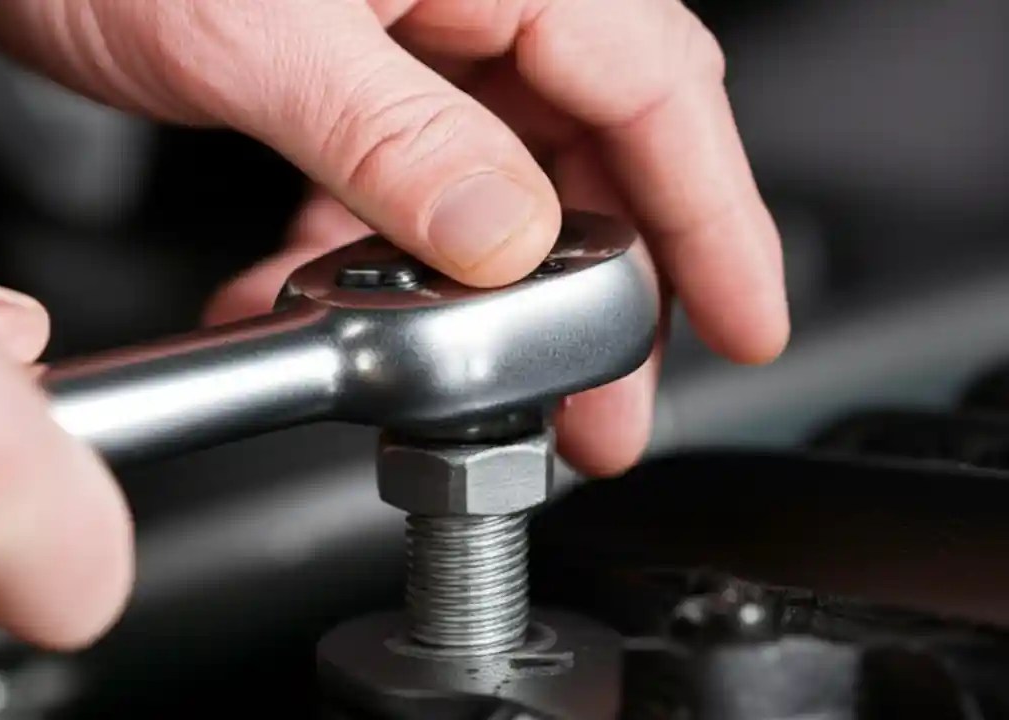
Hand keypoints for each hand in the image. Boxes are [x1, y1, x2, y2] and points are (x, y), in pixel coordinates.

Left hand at [0, 0, 788, 475]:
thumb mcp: (260, 36)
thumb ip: (397, 140)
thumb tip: (509, 235)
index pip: (654, 89)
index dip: (716, 216)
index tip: (749, 319)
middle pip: (601, 146)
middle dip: (605, 286)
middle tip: (601, 397)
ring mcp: (417, 27)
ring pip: (506, 177)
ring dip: (482, 288)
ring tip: (462, 378)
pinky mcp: (358, 70)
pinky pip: (412, 178)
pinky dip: (382, 255)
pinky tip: (328, 300)